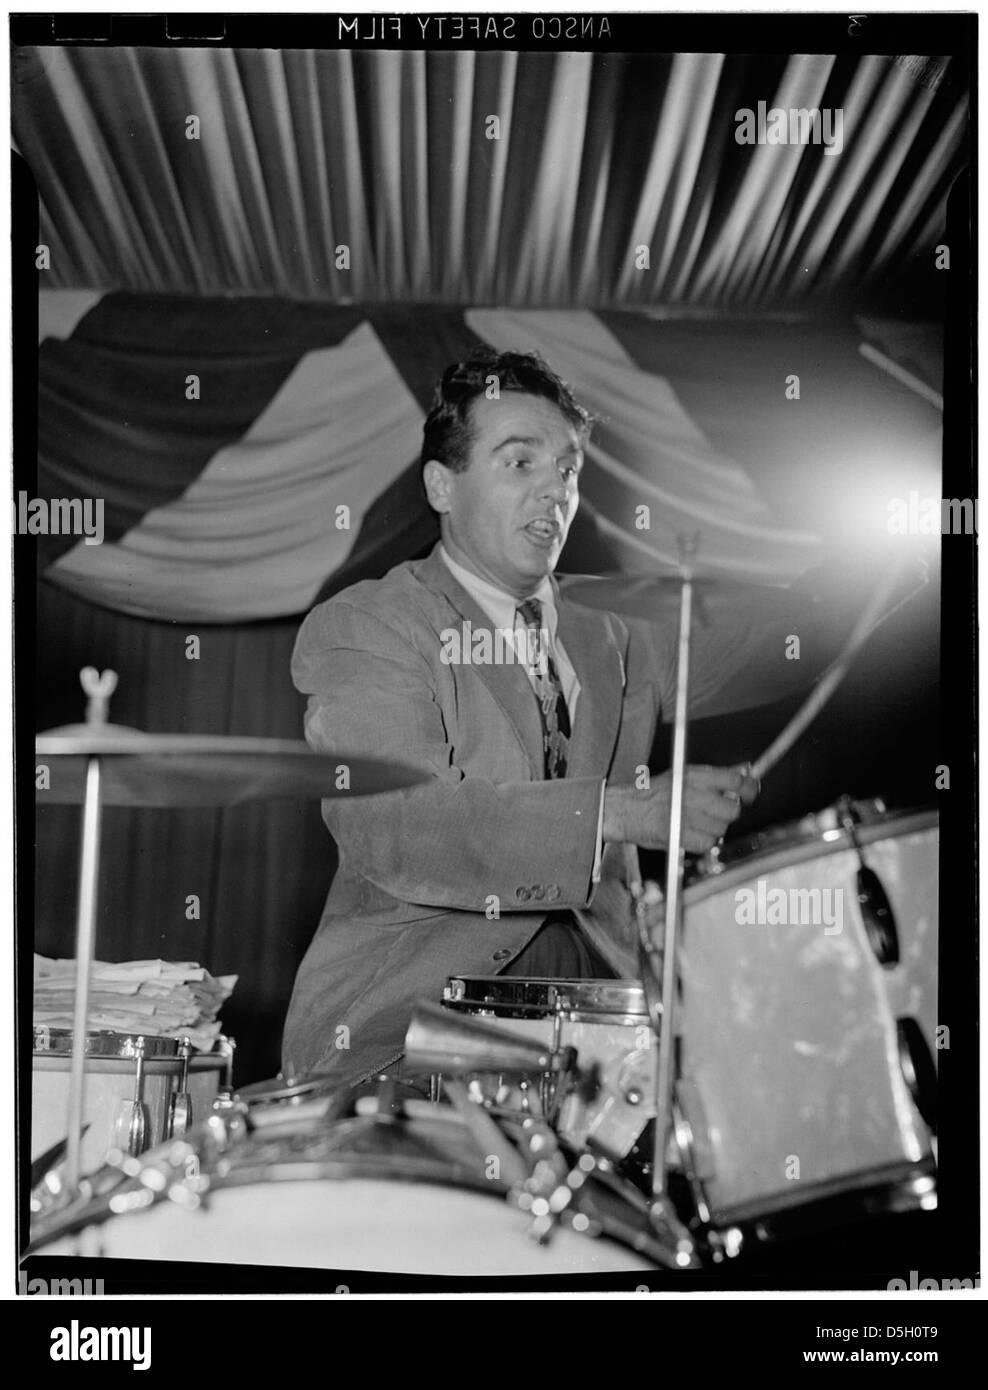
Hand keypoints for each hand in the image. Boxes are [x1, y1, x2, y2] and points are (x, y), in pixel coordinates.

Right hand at [604, 763, 758, 853]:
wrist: (626, 810)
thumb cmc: (656, 794)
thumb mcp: (685, 776)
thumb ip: (717, 775)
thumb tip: (746, 770)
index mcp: (694, 776)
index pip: (736, 780)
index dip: (750, 788)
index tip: (751, 792)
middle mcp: (692, 793)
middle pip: (732, 809)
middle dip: (726, 813)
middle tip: (713, 812)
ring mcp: (687, 815)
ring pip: (721, 829)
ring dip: (713, 829)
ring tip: (695, 822)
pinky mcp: (681, 835)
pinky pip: (709, 843)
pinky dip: (703, 842)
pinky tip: (690, 834)